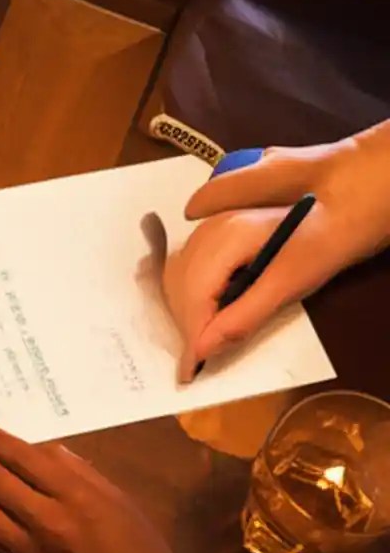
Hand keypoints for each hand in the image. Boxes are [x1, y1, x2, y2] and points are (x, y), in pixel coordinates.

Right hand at [164, 121, 389, 380]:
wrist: (371, 181)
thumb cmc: (341, 229)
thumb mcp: (297, 278)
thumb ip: (246, 313)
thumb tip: (203, 349)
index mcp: (226, 234)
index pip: (192, 294)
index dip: (190, 334)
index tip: (189, 371)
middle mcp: (212, 222)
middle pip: (182, 282)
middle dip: (188, 322)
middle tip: (199, 359)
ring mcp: (217, 215)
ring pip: (184, 269)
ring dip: (190, 306)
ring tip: (205, 334)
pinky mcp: (226, 216)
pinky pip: (196, 256)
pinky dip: (197, 286)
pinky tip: (212, 302)